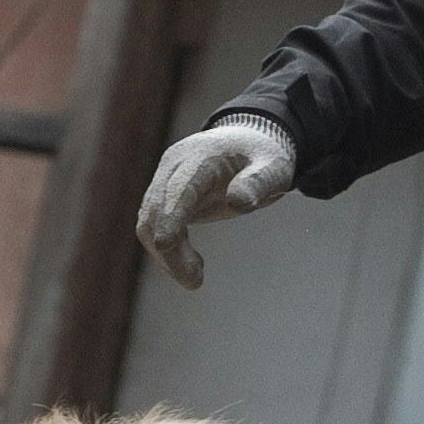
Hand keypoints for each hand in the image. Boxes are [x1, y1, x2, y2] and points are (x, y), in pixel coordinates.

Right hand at [134, 117, 295, 288]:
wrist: (250, 142)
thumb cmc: (264, 156)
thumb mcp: (274, 168)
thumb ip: (258, 183)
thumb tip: (239, 202)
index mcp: (201, 157)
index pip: (178, 188)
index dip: (169, 215)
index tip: (164, 243)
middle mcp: (175, 166)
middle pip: (155, 209)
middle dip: (169, 249)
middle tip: (195, 281)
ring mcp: (167, 180)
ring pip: (148, 221)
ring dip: (166, 254)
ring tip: (196, 278)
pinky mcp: (166, 196)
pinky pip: (155, 226)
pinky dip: (169, 250)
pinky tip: (193, 264)